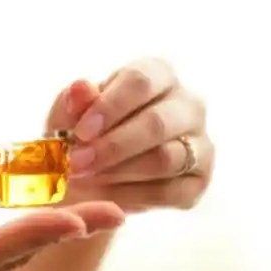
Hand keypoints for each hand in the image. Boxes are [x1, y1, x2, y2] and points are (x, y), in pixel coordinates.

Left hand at [46, 58, 212, 212]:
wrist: (93, 176)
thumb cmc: (84, 135)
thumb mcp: (70, 116)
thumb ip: (75, 103)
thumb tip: (81, 88)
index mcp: (158, 74)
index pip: (141, 80)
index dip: (109, 107)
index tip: (80, 132)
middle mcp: (188, 104)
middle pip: (157, 122)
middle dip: (113, 146)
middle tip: (77, 163)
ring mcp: (200, 143)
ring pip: (166, 159)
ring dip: (119, 173)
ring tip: (87, 179)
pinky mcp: (199, 180)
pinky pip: (169, 192)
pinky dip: (131, 196)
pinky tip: (106, 196)